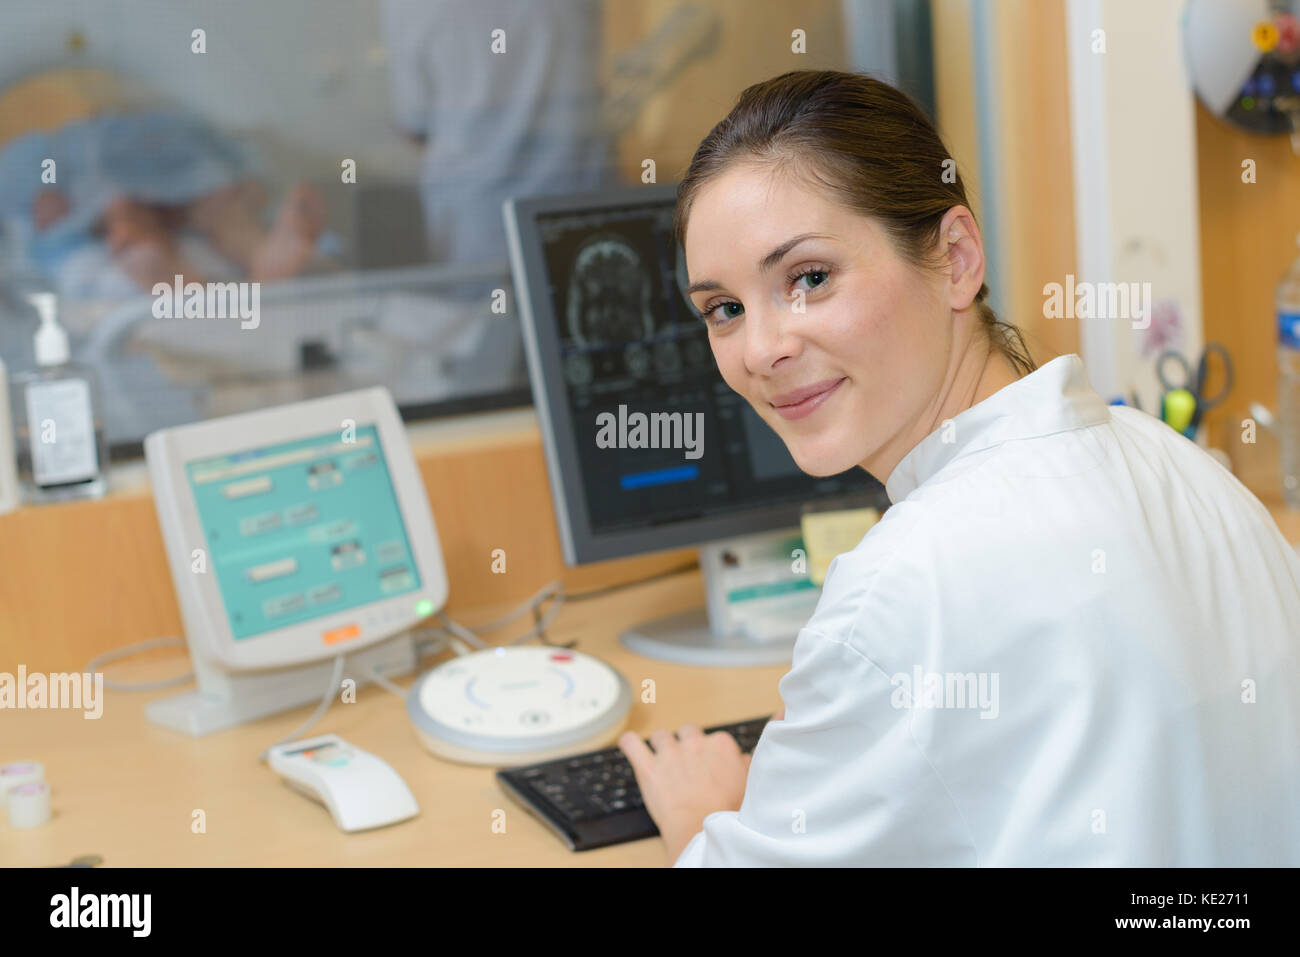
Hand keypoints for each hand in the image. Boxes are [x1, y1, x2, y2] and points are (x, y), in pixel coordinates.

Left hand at [618, 723, 752, 863]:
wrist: (699, 826)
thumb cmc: (725, 811)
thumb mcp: (747, 784)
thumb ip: (746, 764)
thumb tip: (745, 756)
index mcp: (721, 744)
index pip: (716, 739)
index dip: (712, 754)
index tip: (712, 768)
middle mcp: (694, 743)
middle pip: (688, 731)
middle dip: (687, 744)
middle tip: (689, 765)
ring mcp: (669, 753)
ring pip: (662, 736)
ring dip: (662, 746)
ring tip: (665, 761)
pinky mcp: (647, 766)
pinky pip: (631, 744)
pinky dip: (629, 743)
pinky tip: (630, 744)